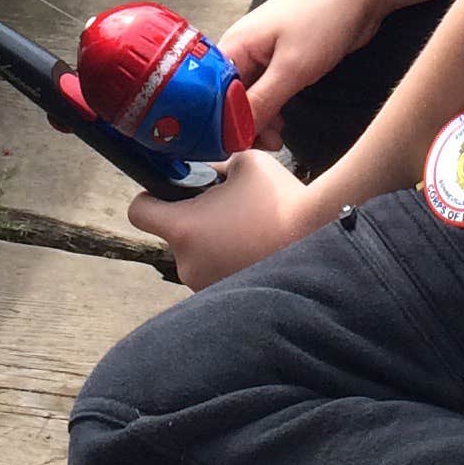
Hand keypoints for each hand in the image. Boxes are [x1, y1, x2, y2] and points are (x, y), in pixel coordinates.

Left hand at [128, 147, 316, 290]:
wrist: (325, 242)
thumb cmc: (281, 200)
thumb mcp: (246, 162)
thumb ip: (218, 166)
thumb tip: (210, 172)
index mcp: (183, 228)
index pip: (138, 213)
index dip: (150, 198)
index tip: (168, 192)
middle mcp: (186, 264)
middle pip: (175, 235)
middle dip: (197, 221)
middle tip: (230, 210)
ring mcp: (206, 287)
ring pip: (200, 257)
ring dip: (217, 244)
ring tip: (253, 232)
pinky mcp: (228, 302)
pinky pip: (221, 275)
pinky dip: (234, 264)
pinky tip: (260, 251)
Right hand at [220, 0, 374, 146]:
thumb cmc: (323, 17)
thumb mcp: (292, 68)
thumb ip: (261, 102)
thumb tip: (234, 133)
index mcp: (234, 46)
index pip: (210, 95)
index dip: (220, 123)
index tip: (237, 147)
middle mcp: (243, 49)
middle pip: (228, 97)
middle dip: (243, 125)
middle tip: (270, 144)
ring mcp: (264, 53)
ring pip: (249, 96)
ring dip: (260, 119)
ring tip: (279, 138)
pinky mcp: (284, 57)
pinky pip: (267, 89)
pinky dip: (272, 108)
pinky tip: (282, 121)